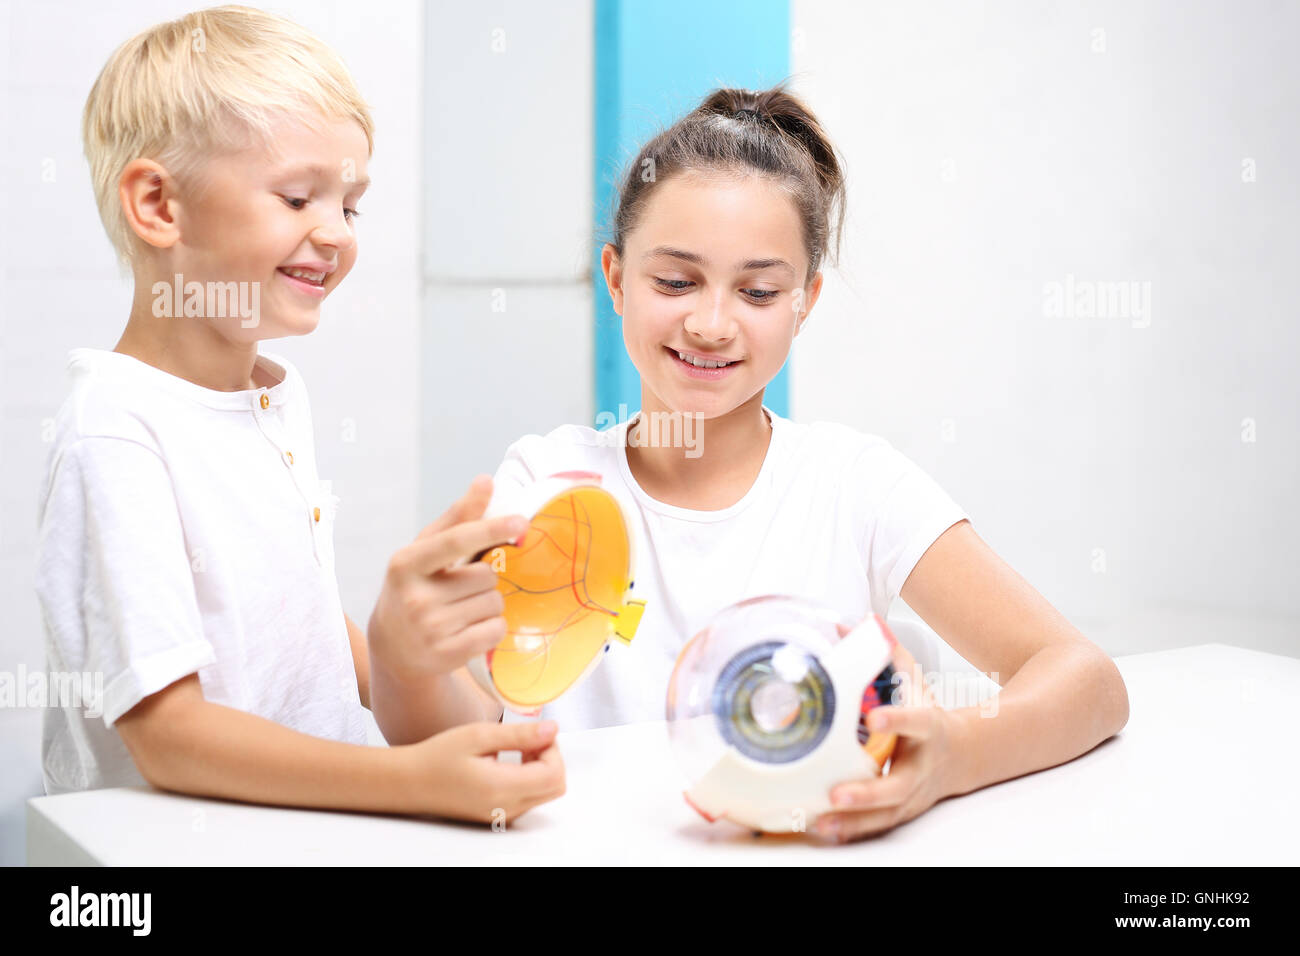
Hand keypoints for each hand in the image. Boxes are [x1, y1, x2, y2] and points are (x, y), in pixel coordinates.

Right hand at [368, 475, 527, 681]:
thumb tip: (487, 480)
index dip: (490, 529)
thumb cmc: (417, 587)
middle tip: (461, 589)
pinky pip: (495, 631)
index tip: (520, 522)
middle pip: (486, 576)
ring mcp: (430, 629)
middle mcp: (415, 597)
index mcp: (406, 564)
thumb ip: (458, 517)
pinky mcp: (447, 655)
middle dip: (484, 580)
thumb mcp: (426, 551)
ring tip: (463, 610)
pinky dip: (492, 628)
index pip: (455, 541)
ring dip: (489, 604)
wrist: (395, 648)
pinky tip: (469, 629)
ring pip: (494, 604)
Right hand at [399, 720, 564, 823]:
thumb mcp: (479, 735)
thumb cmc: (438, 757)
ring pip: (545, 793)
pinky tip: (508, 761)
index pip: (554, 775)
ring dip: (541, 767)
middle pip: (555, 787)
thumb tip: (552, 730)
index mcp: (501, 788)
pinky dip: (529, 778)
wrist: (410, 782)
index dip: (553, 749)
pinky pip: (529, 798)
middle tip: (529, 739)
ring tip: (515, 748)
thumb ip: (519, 734)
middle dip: (551, 758)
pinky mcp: (499, 815)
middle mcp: (506, 808)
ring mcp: (503, 815)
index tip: (536, 733)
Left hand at [813, 636, 958, 842]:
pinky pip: (876, 826)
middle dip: (868, 791)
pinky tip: (824, 830)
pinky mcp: (901, 812)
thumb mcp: (912, 681)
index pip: (915, 722)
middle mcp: (921, 766)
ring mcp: (912, 794)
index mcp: (928, 729)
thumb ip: (884, 653)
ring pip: (885, 814)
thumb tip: (847, 626)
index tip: (874, 718)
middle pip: (897, 785)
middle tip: (837, 793)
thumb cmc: (927, 715)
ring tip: (822, 822)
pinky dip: (852, 830)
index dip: (897, 721)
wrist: (961, 754)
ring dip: (854, 821)